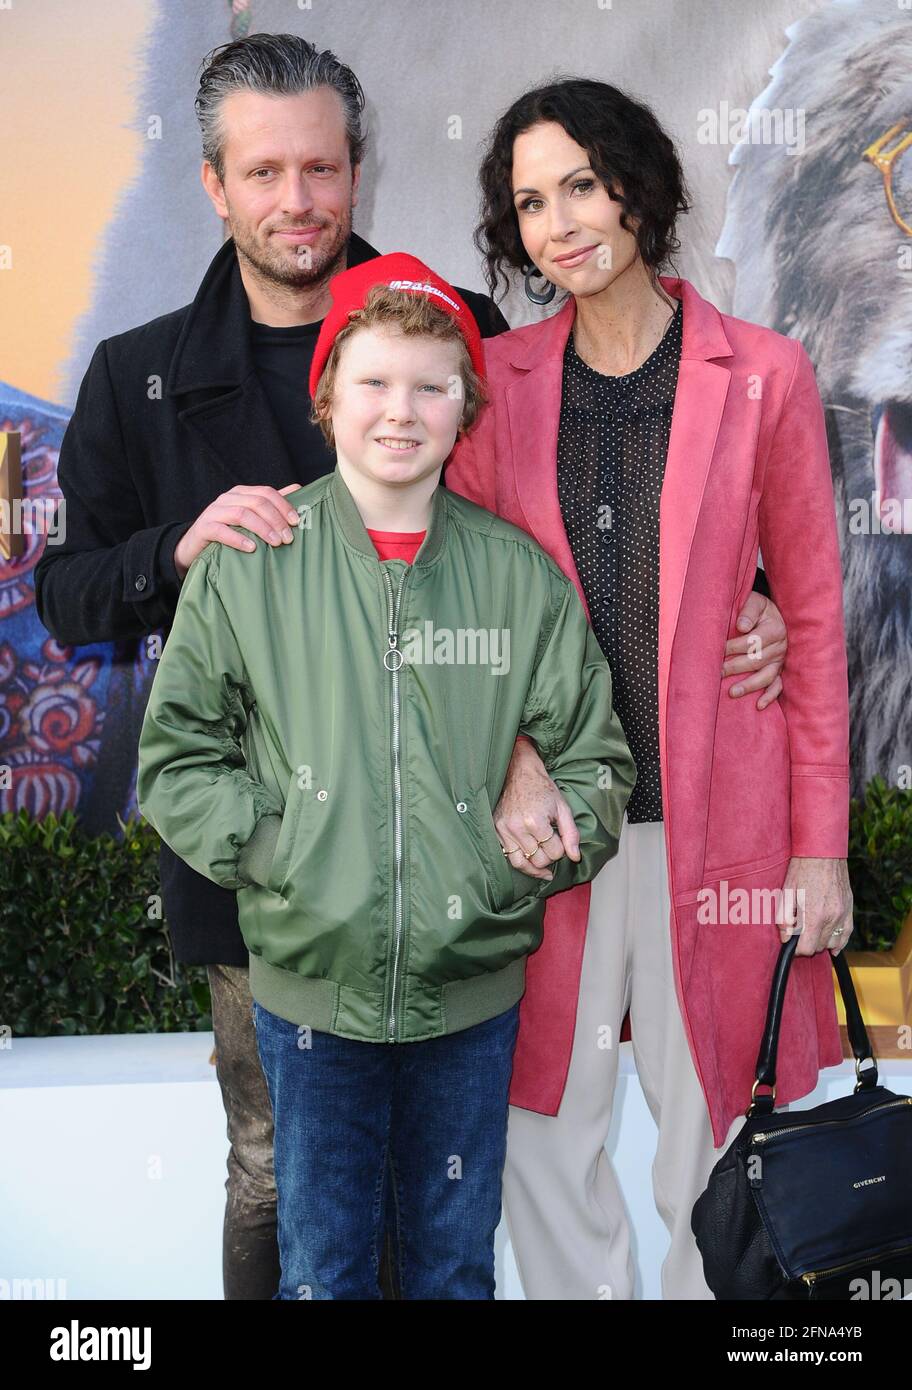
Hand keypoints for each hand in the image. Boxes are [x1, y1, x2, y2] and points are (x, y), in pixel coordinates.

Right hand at [174, 484, 303, 578]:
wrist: (194, 547)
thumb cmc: (228, 532)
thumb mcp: (250, 518)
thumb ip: (271, 504)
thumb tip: (298, 488)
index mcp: (241, 493)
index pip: (266, 492)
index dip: (283, 506)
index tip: (296, 522)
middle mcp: (227, 498)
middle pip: (257, 502)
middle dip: (276, 520)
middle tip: (288, 538)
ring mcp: (214, 512)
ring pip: (242, 514)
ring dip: (262, 528)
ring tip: (275, 543)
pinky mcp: (204, 528)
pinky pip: (222, 530)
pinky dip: (238, 539)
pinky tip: (252, 548)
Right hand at [491, 737, 578, 881]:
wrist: (519, 773)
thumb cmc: (542, 788)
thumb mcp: (563, 808)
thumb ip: (571, 834)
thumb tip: (575, 857)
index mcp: (535, 821)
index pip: (554, 852)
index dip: (562, 850)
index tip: (561, 841)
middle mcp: (517, 828)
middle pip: (538, 860)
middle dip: (549, 858)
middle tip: (552, 848)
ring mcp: (504, 830)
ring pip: (521, 864)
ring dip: (535, 866)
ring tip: (543, 868)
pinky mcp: (496, 831)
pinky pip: (508, 857)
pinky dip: (521, 862)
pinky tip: (530, 862)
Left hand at [723, 591, 786, 709]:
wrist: (773, 614)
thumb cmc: (758, 609)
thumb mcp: (754, 602)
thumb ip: (748, 611)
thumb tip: (741, 627)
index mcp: (774, 628)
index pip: (753, 641)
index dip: (734, 646)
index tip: (717, 651)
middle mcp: (780, 646)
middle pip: (757, 660)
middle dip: (736, 667)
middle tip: (717, 672)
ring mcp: (780, 661)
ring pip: (767, 676)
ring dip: (750, 685)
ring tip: (732, 693)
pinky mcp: (779, 670)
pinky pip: (778, 686)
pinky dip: (770, 696)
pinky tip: (759, 706)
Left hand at [777, 857, 853, 955]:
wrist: (823, 852)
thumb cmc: (802, 869)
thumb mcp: (786, 892)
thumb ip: (783, 919)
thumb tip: (785, 939)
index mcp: (814, 914)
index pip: (807, 949)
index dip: (797, 949)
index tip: (791, 943)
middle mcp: (831, 917)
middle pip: (819, 947)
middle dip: (807, 943)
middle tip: (798, 931)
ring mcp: (843, 914)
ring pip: (832, 943)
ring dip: (821, 941)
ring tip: (811, 929)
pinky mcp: (849, 909)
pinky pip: (847, 935)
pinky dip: (838, 942)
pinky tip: (832, 946)